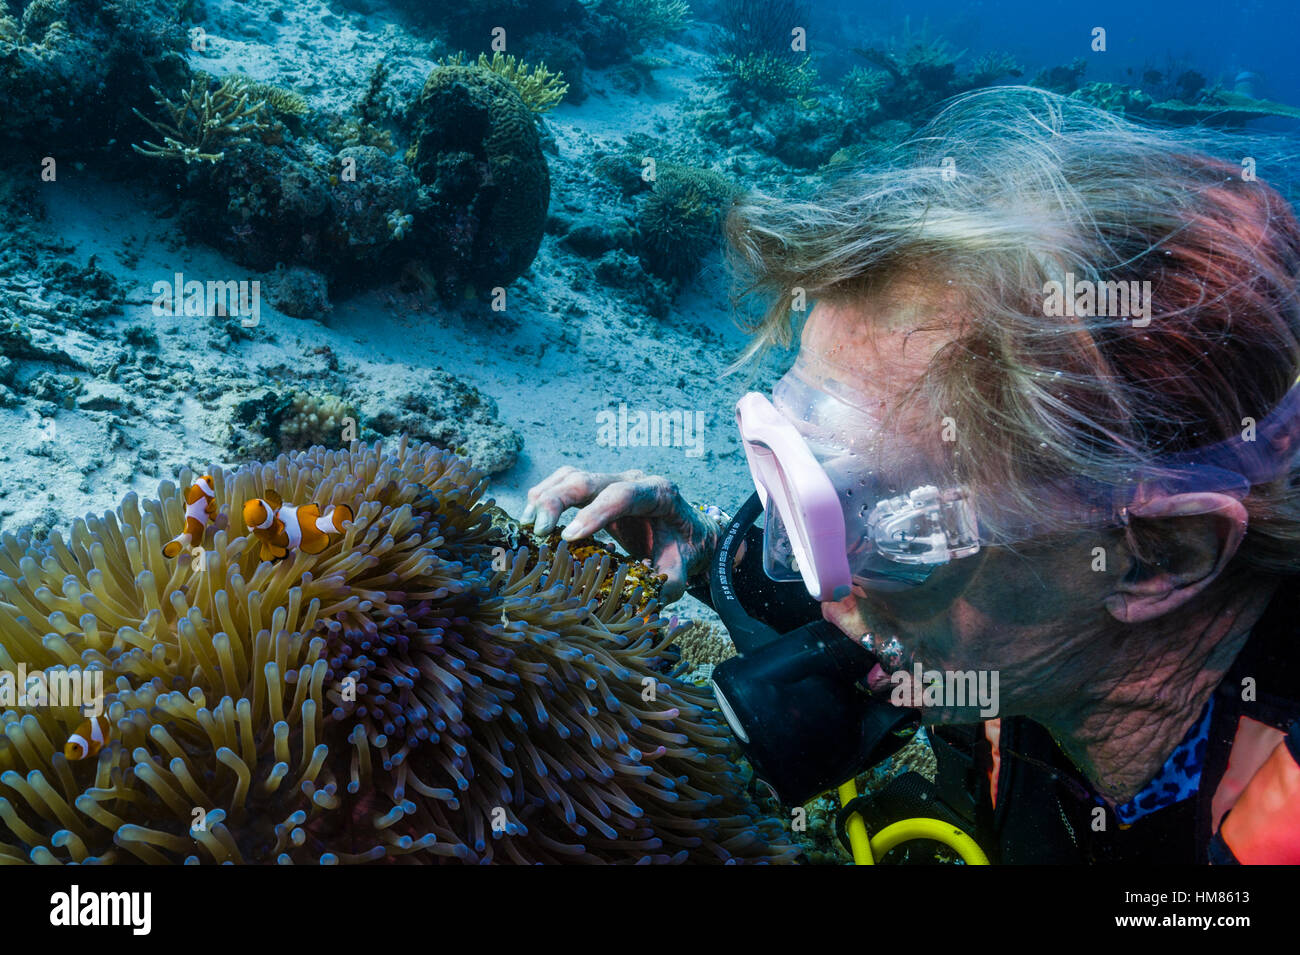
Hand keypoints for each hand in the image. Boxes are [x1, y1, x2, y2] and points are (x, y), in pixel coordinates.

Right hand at [520, 467, 721, 602]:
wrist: (688, 532)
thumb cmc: (683, 550)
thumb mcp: (681, 569)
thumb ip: (666, 584)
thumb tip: (643, 602)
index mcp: (659, 494)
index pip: (622, 495)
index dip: (595, 513)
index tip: (570, 537)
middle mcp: (632, 480)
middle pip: (589, 478)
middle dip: (558, 501)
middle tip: (538, 531)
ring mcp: (612, 481)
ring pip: (570, 475)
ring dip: (545, 496)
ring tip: (528, 524)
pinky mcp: (595, 489)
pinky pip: (564, 483)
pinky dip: (544, 496)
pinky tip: (531, 518)